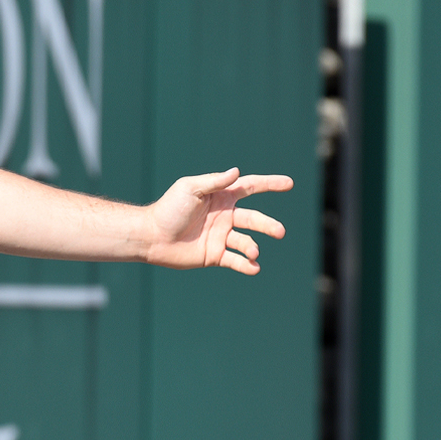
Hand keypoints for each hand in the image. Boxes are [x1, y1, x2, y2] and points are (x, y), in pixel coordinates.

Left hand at [145, 168, 291, 273]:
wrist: (151, 236)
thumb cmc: (169, 209)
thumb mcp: (190, 189)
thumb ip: (214, 182)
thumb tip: (236, 172)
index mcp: (221, 197)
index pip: (250, 187)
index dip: (270, 184)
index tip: (289, 183)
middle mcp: (224, 216)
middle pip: (254, 219)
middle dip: (268, 225)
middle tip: (280, 231)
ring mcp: (220, 236)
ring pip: (246, 242)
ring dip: (252, 247)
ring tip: (253, 252)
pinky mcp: (214, 255)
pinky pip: (235, 260)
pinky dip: (245, 265)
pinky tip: (253, 267)